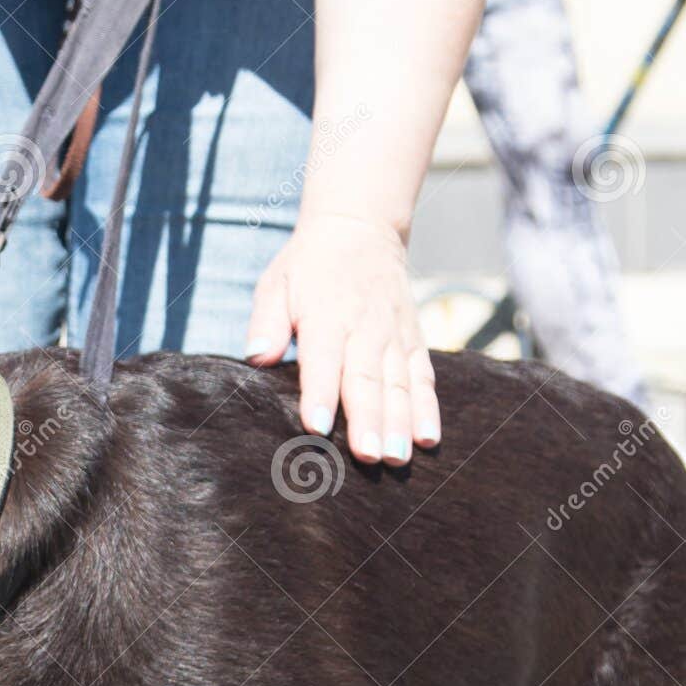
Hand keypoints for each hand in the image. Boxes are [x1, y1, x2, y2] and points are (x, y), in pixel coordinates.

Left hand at [245, 212, 439, 463]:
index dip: (319, 394)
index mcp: (326, 316)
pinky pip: (424, 377)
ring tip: (398, 458)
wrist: (360, 227)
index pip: (322, 360)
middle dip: (368, 420)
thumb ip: (266, 323)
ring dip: (400, 422)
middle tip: (369, 457)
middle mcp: (364, 327)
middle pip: (366, 379)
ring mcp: (393, 335)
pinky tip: (428, 439)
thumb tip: (256, 356)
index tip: (317, 427)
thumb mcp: (277, 284)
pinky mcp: (413, 339)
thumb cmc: (307, 266)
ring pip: (399, 383)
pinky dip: (428, 408)